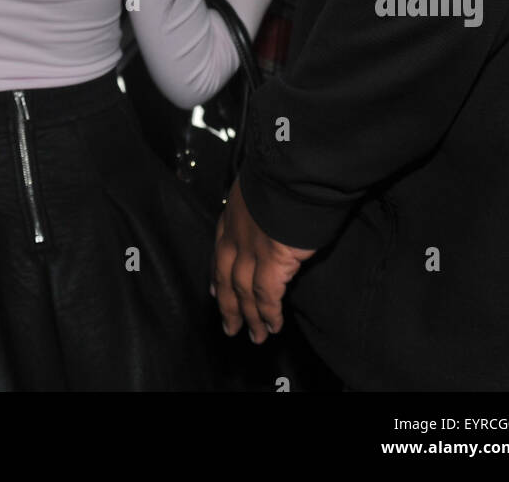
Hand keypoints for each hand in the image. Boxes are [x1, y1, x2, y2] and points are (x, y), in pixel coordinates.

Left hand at [212, 180, 315, 340]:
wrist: (293, 170)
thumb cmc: (284, 171)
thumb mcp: (262, 182)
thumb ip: (261, 201)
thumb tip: (272, 210)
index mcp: (233, 212)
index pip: (219, 248)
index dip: (217, 273)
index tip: (215, 290)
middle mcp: (236, 234)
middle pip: (225, 277)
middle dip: (228, 305)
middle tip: (229, 326)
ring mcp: (251, 250)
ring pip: (244, 293)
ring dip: (250, 318)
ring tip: (256, 337)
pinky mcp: (272, 263)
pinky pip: (267, 297)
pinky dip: (270, 314)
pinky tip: (274, 326)